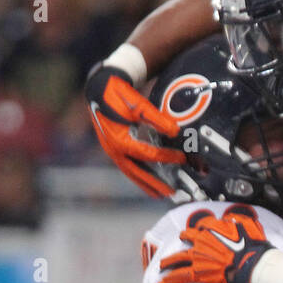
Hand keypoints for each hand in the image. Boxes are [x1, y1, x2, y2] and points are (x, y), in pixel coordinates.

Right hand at [84, 60, 182, 194]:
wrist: (99, 88)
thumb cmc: (118, 94)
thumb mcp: (138, 105)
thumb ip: (157, 119)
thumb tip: (175, 132)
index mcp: (120, 140)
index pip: (149, 154)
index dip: (168, 157)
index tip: (182, 158)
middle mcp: (114, 150)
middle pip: (138, 172)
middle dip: (155, 184)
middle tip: (171, 193)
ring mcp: (112, 151)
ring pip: (131, 172)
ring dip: (145, 184)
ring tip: (159, 194)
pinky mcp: (113, 149)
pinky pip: (126, 167)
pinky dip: (137, 175)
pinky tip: (145, 180)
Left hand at [159, 207, 272, 282]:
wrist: (251, 263)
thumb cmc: (252, 244)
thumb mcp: (246, 224)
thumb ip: (236, 221)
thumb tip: (231, 220)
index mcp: (212, 227)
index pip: (202, 224)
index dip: (203, 227)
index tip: (202, 229)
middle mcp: (201, 240)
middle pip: (186, 238)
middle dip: (182, 239)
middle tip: (180, 240)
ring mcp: (198, 257)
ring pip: (178, 258)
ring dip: (168, 262)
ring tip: (162, 266)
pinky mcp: (199, 272)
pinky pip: (181, 276)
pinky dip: (172, 280)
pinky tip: (165, 282)